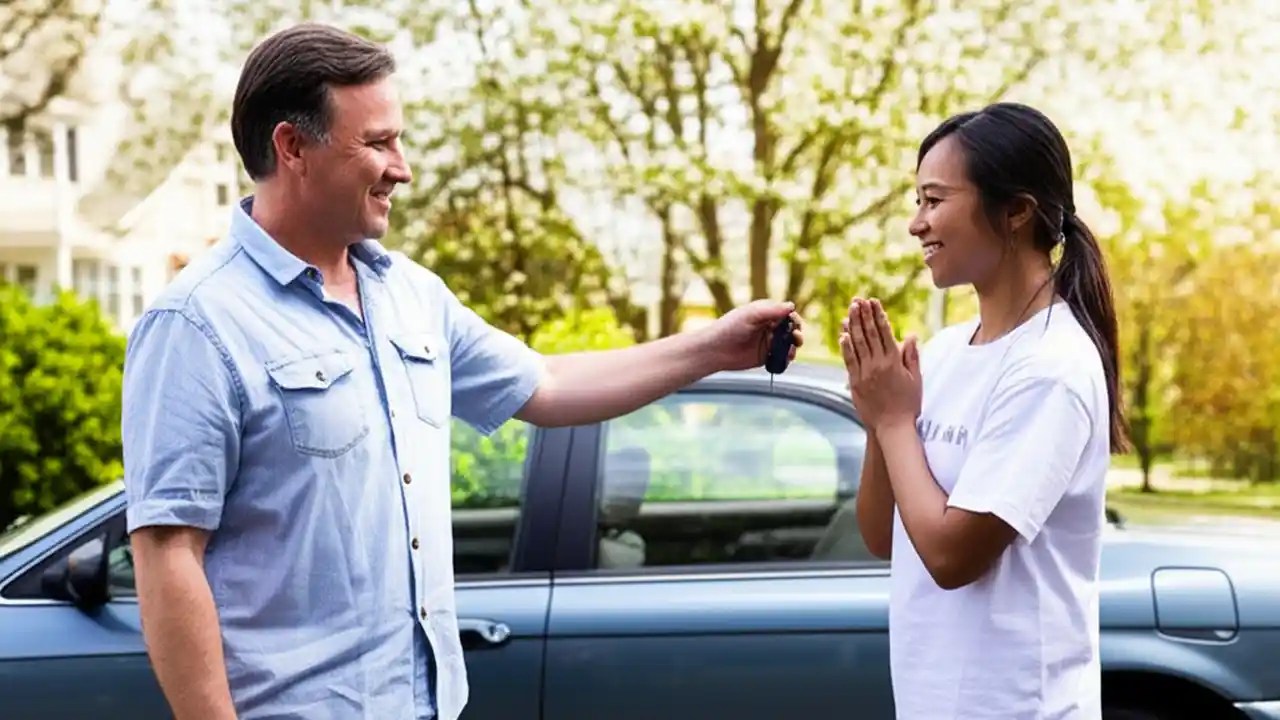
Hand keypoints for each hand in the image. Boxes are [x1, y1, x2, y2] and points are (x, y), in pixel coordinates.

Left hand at [709, 299, 804, 371]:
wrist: (715, 350)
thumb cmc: (729, 328)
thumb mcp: (751, 315)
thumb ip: (771, 310)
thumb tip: (791, 306)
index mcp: (766, 313)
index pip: (787, 314)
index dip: (793, 318)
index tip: (794, 322)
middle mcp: (769, 327)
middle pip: (791, 329)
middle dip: (797, 332)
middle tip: (796, 336)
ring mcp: (768, 342)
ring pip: (789, 343)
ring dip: (794, 345)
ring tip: (792, 348)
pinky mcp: (766, 356)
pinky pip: (782, 356)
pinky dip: (787, 357)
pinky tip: (787, 357)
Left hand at [839, 298, 920, 431]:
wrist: (892, 426)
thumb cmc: (908, 403)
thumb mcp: (916, 379)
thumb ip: (911, 356)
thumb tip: (910, 335)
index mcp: (894, 362)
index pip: (884, 332)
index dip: (878, 315)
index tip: (873, 302)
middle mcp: (878, 365)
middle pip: (869, 334)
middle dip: (863, 315)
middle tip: (858, 299)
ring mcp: (865, 373)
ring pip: (857, 344)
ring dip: (853, 325)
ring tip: (850, 310)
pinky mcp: (855, 382)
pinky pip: (849, 360)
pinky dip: (845, 346)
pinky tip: (843, 334)